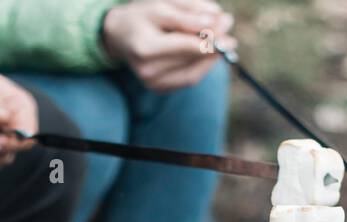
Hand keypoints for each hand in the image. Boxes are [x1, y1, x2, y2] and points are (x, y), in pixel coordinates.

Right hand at [102, 0, 234, 91]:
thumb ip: (187, 13)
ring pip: (194, 72)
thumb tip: (214, 22)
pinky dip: (202, 65)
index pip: (186, 45)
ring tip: (223, 37)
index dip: (210, 35)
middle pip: (192, 59)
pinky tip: (208, 50)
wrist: (119, 36)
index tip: (227, 21)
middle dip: (214, 42)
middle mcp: (148, 71)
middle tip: (227, 22)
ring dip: (212, 56)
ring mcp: (153, 83)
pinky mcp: (159, 88)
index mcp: (145, 48)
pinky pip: (188, 78)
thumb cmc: (141, 16)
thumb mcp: (161, 5)